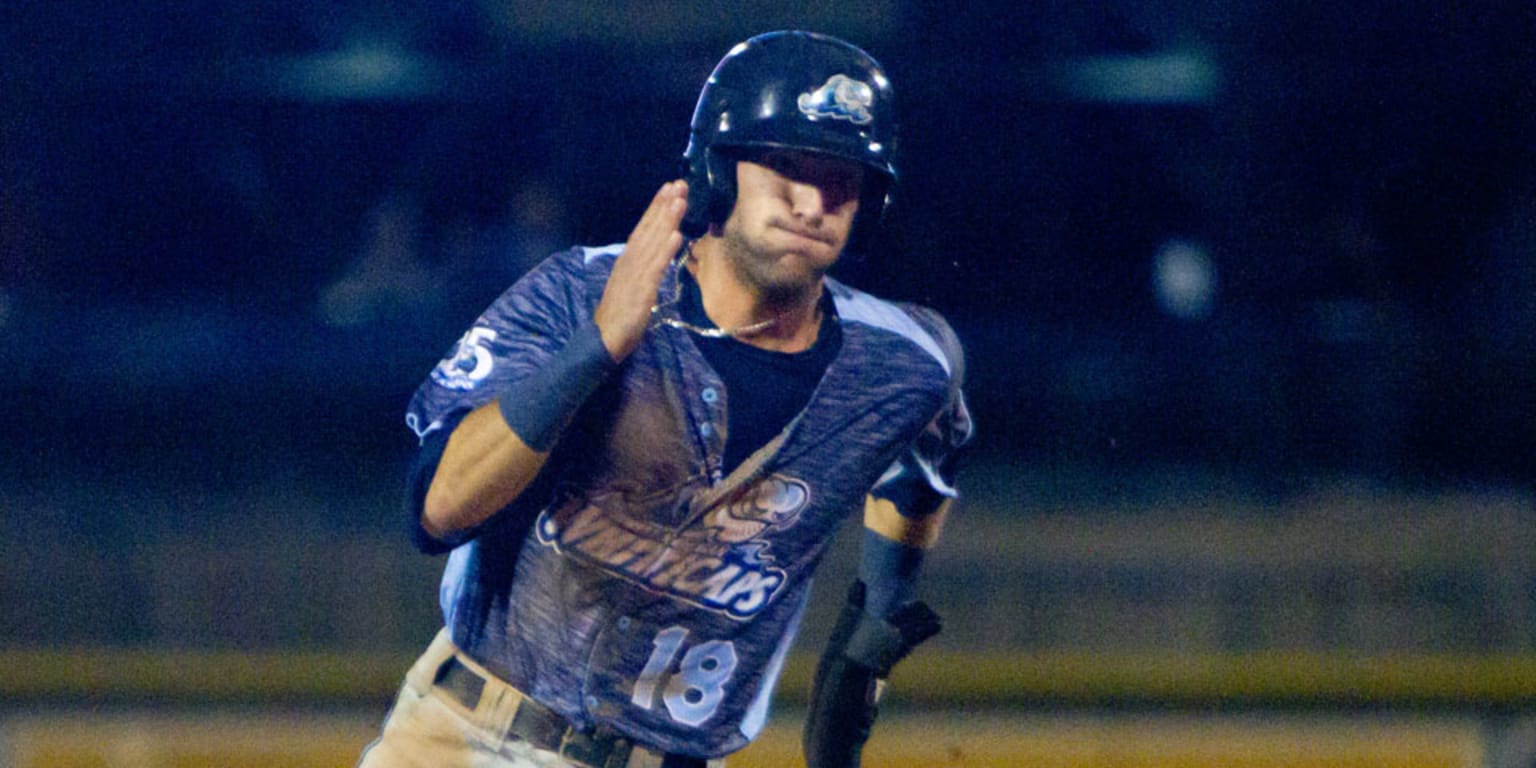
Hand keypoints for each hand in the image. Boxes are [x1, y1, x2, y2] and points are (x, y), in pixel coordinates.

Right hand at [594, 179, 688, 360]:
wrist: (605, 339)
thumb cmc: (620, 315)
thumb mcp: (633, 285)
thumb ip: (643, 268)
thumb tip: (656, 253)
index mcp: (628, 260)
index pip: (644, 228)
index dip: (656, 208)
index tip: (669, 189)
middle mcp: (630, 261)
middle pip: (649, 228)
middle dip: (664, 205)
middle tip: (679, 183)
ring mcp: (635, 274)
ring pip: (653, 241)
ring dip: (667, 220)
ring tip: (680, 200)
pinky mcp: (641, 290)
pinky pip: (655, 267)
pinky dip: (665, 250)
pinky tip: (676, 235)